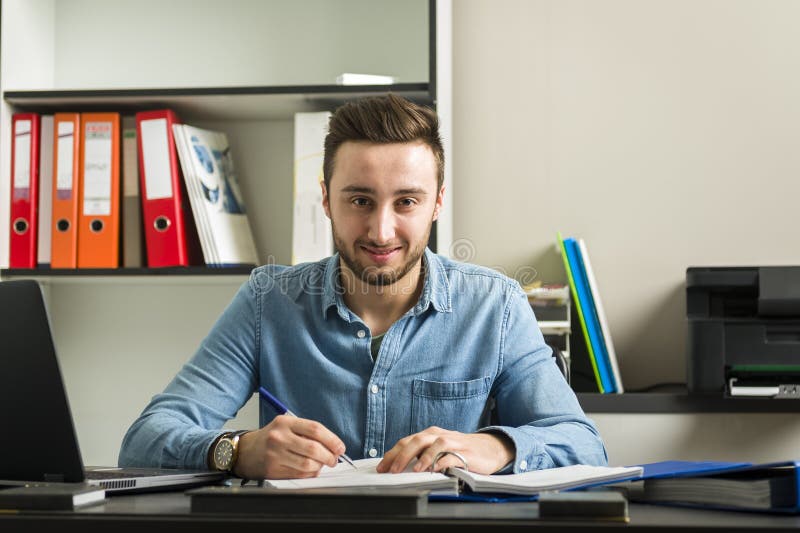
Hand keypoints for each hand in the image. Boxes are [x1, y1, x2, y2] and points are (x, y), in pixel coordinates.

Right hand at [233, 415, 347, 478]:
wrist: (244, 451)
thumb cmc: (270, 438)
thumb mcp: (286, 426)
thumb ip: (307, 433)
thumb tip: (333, 446)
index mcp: (285, 422)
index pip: (315, 429)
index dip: (332, 440)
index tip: (340, 447)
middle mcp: (279, 437)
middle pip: (314, 449)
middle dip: (329, 456)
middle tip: (334, 459)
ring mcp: (275, 454)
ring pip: (308, 464)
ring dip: (320, 466)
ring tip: (321, 464)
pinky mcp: (273, 470)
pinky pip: (299, 474)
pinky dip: (310, 473)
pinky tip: (310, 470)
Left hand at [376, 426, 514, 474]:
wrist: (490, 447)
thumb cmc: (460, 450)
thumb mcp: (439, 449)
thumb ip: (422, 454)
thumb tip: (399, 466)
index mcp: (430, 435)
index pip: (406, 441)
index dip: (393, 454)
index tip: (382, 467)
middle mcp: (439, 435)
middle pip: (417, 440)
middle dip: (402, 455)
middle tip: (391, 470)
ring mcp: (453, 442)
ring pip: (434, 444)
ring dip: (423, 457)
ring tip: (414, 470)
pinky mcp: (466, 452)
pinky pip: (452, 455)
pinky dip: (443, 461)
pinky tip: (436, 469)